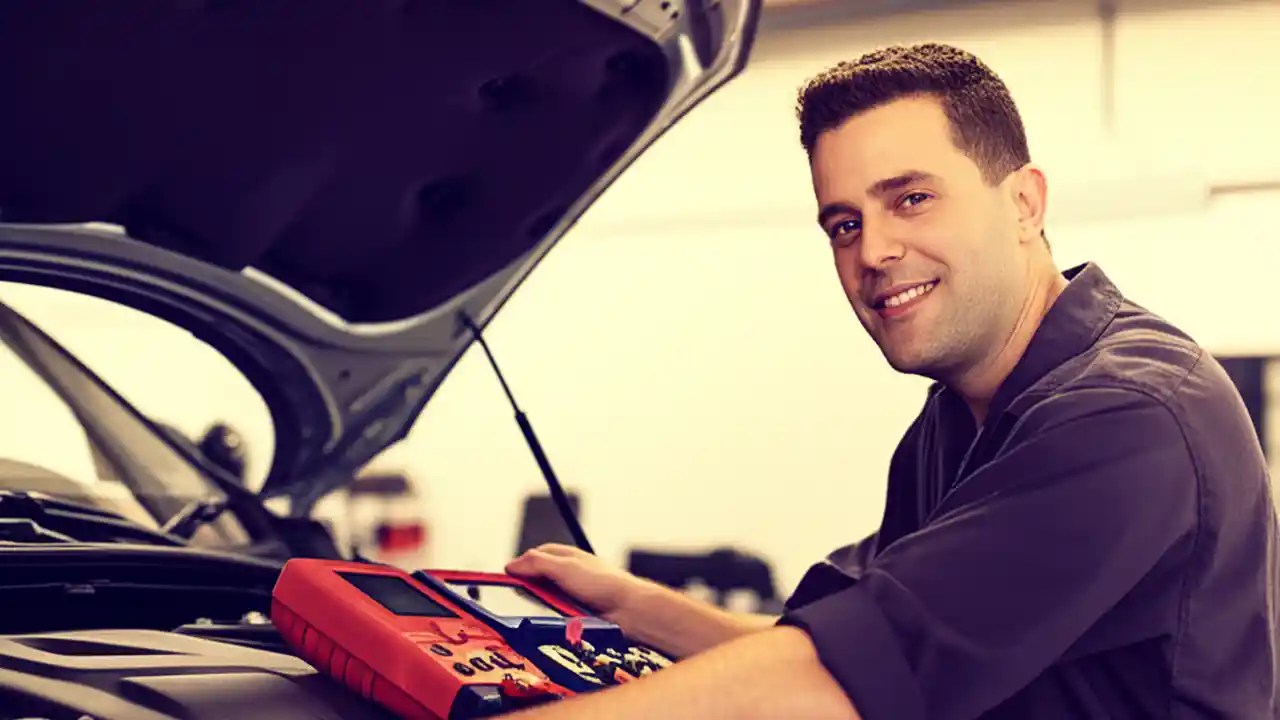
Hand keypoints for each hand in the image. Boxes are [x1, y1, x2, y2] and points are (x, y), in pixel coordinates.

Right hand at [505, 543, 649, 622]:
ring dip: (545, 605)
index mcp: (567, 556)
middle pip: (539, 578)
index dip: (521, 564)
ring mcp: (573, 593)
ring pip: (548, 599)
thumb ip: (537, 563)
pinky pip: (558, 614)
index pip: (536, 555)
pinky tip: (557, 618)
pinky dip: (555, 616)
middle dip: (530, 587)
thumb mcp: (565, 567)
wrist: (629, 611)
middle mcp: (570, 573)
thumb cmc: (606, 584)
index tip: (506, 575)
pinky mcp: (577, 611)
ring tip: (544, 608)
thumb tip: (513, 564)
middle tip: (519, 594)